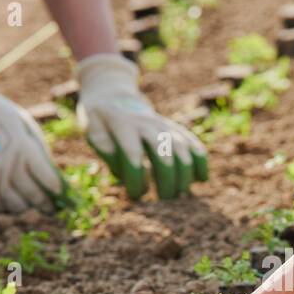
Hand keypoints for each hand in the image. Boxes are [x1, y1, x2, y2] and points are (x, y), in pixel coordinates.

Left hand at [75, 53, 207, 199]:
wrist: (114, 94)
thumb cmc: (100, 121)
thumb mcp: (92, 131)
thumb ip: (106, 150)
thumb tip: (126, 173)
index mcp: (123, 124)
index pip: (133, 153)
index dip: (137, 178)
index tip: (135, 196)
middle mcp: (147, 123)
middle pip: (164, 151)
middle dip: (167, 179)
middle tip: (163, 199)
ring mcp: (164, 125)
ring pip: (182, 147)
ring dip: (185, 173)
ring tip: (181, 194)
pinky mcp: (175, 129)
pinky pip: (193, 142)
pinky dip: (200, 160)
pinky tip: (201, 179)